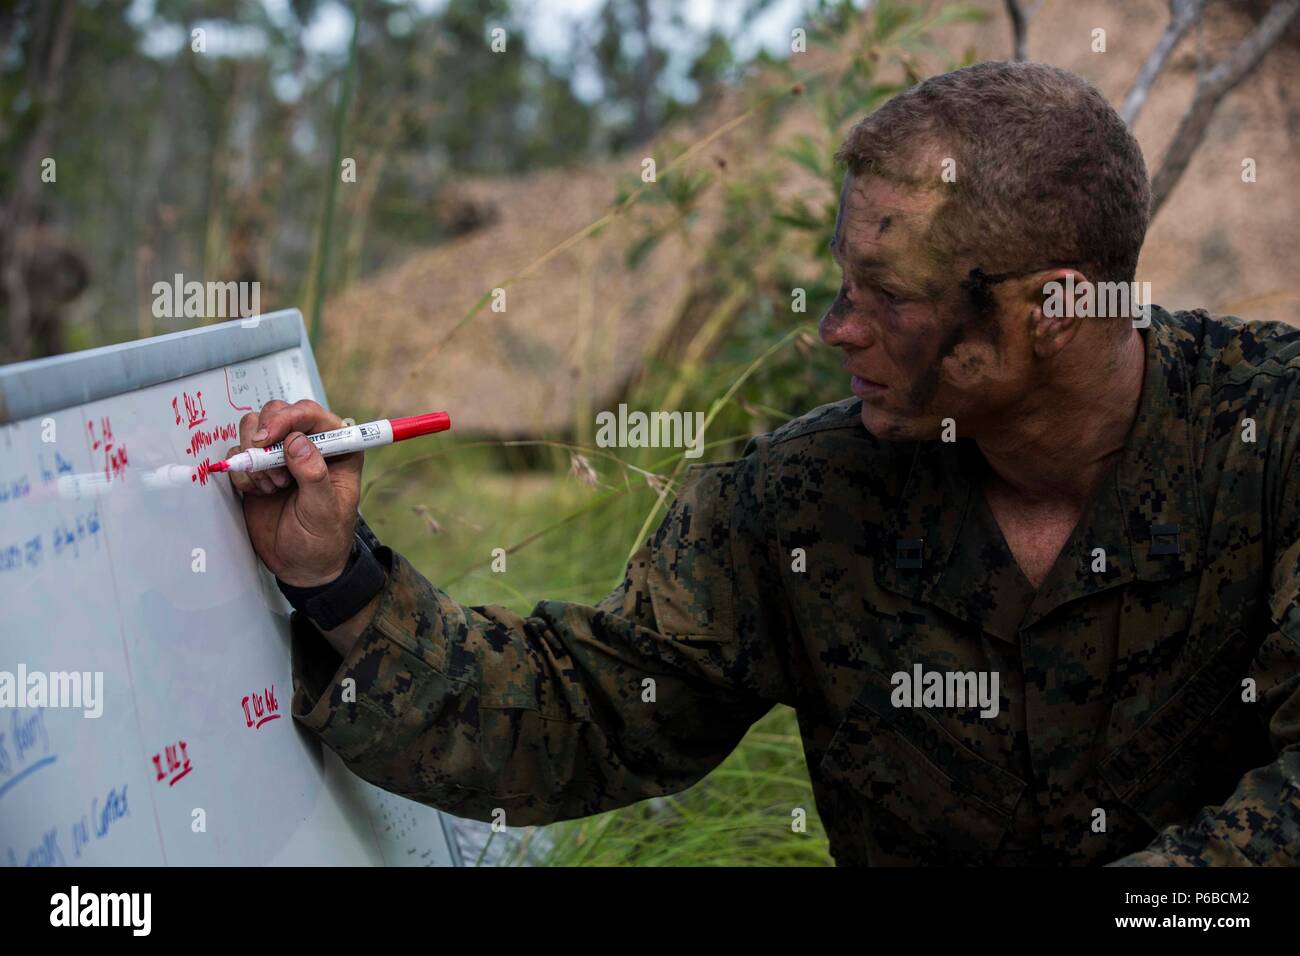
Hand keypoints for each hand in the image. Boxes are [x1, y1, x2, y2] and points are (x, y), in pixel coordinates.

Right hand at [224, 399, 360, 586]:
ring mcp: (279, 455)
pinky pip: (238, 453)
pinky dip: (242, 471)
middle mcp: (307, 445)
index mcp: (337, 448)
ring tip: (270, 485)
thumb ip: (313, 475)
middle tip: (268, 469)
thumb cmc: (323, 539)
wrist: (301, 566)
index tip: (268, 437)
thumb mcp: (324, 511)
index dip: (288, 418)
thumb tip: (296, 442)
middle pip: (277, 412)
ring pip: (253, 427)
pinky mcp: (257, 469)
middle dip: (265, 435)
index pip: (311, 414)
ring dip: (254, 454)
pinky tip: (258, 492)